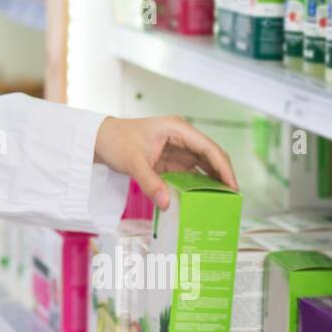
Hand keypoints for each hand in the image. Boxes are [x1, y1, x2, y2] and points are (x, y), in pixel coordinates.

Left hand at [92, 115, 237, 210]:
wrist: (99, 139)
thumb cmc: (115, 141)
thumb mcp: (133, 162)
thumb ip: (150, 183)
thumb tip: (167, 203)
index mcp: (177, 128)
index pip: (208, 147)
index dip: (223, 167)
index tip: (233, 186)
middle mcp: (181, 136)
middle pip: (210, 156)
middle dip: (223, 175)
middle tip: (233, 198)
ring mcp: (177, 148)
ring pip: (203, 165)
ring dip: (212, 181)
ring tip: (223, 200)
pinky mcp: (170, 159)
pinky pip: (190, 172)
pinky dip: (197, 184)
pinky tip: (203, 198)